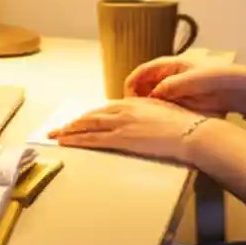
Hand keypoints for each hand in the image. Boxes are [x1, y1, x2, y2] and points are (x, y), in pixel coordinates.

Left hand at [47, 97, 210, 164]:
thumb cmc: (183, 125)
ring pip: (88, 125)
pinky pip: (93, 139)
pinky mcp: (121, 138)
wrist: (189, 132)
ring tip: (57, 134)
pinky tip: (66, 141)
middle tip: (60, 127)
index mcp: (135, 102)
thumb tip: (146, 120)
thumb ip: (150, 113)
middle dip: (74, 122)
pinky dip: (77, 139)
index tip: (81, 120)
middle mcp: (124, 110)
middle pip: (93, 115)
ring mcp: (121, 123)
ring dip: (70, 130)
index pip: (106, 109)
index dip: (91, 115)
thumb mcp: (164, 112)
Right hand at [126, 56, 245, 116]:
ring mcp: (173, 89)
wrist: (234, 89)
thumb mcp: (189, 79)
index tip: (128, 99)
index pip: (141, 71)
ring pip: (151, 98)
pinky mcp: (179, 102)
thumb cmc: (214, 77)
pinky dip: (156, 113)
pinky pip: (162, 107)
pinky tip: (157, 122)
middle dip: (136, 98)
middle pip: (143, 86)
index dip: (132, 84)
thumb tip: (153, 96)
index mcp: (169, 64)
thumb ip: (170, 85)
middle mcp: (168, 76)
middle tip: (133, 112)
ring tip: (143, 119)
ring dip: (146, 107)